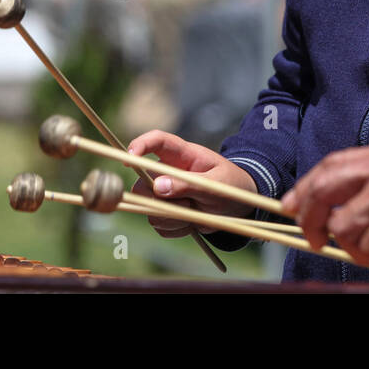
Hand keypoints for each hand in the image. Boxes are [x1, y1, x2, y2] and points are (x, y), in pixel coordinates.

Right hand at [125, 130, 258, 236]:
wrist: (238, 206)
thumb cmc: (231, 186)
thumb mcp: (217, 184)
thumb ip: (189, 184)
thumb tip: (158, 186)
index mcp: (182, 155)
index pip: (157, 141)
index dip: (140, 145)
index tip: (130, 158)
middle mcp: (167, 172)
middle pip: (142, 183)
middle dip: (158, 199)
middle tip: (187, 204)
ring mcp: (164, 193)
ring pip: (148, 208)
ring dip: (171, 216)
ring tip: (195, 211)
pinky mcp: (165, 212)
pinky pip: (158, 225)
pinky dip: (175, 228)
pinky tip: (192, 222)